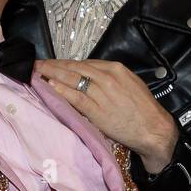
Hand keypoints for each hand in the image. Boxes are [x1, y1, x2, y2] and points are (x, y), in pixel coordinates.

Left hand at [35, 58, 177, 172]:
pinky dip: (63, 92)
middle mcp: (107, 78)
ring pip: (72, 80)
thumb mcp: (129, 83)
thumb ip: (110, 78)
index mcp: (115, 69)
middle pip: (75, 68)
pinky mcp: (98, 111)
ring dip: (53, 75)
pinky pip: (77, 98)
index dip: (65, 63)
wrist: (153, 128)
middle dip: (54, 65)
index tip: (53, 63)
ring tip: (37, 73)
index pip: (84, 63)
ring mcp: (102, 94)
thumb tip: (89, 76)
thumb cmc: (142, 108)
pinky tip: (51, 87)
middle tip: (37, 64)